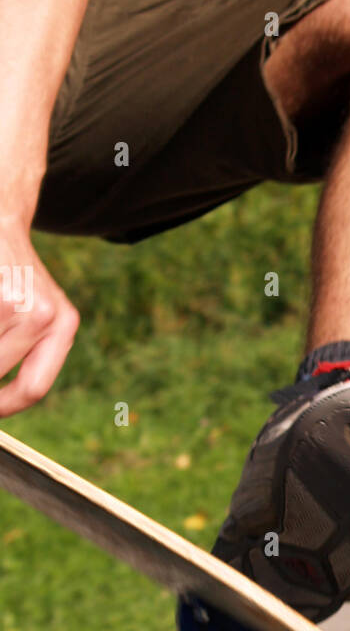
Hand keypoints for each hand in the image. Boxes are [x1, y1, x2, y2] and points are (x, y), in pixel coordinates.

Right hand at [0, 229, 78, 415]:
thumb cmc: (11, 279)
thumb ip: (23, 353)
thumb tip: (3, 402)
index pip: (33, 389)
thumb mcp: (33, 314)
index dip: (3, 408)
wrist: (3, 222)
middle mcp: (46, 314)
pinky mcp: (1, 288)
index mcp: (63, 327)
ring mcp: (17, 299)